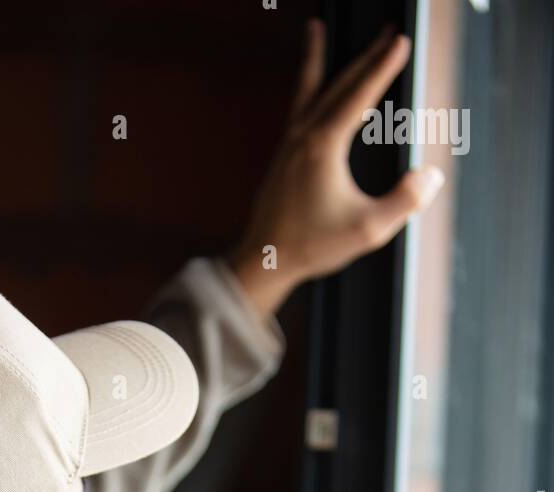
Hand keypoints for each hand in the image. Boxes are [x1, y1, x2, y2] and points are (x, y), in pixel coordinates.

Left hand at [227, 22, 444, 317]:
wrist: (264, 259)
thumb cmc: (312, 246)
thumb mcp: (368, 229)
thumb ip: (404, 202)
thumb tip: (431, 177)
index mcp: (324, 145)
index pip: (361, 94)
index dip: (383, 66)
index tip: (400, 41)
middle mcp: (304, 135)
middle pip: (338, 83)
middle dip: (364, 56)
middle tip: (386, 32)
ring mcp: (289, 143)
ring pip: (308, 89)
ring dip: (318, 58)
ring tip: (315, 29)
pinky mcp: (282, 156)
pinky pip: (298, 108)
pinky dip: (306, 87)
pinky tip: (310, 89)